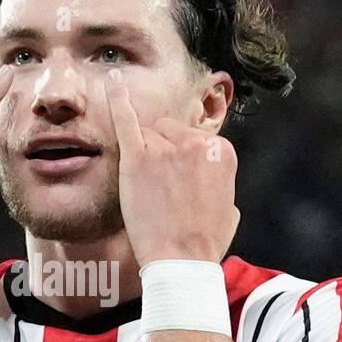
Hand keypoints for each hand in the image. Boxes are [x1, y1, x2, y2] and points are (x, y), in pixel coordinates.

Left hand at [104, 69, 239, 266]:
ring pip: (148, 135)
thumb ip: (221, 184)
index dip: (181, 161)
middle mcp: (197, 143)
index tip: (178, 183)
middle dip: (162, 155)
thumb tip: (214, 181)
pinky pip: (126, 120)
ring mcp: (166, 148)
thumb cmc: (204, 243)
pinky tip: (111, 80)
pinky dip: (117, 98)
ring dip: (144, 156)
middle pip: (170, 132)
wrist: (181, 262)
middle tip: (160, 189)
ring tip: (147, 189)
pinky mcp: (138, 158)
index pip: (193, 139)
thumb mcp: (229, 208)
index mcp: (222, 151)